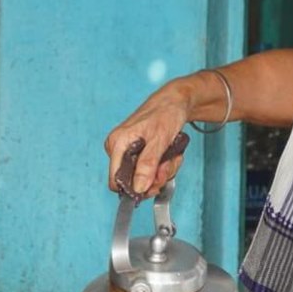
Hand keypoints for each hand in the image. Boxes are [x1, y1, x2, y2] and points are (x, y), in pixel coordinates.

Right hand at [104, 80, 193, 198]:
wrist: (175, 102)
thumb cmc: (165, 113)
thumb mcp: (159, 139)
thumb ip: (148, 164)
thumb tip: (138, 187)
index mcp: (117, 144)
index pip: (116, 181)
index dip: (135, 188)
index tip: (154, 185)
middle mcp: (119, 149)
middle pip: (133, 182)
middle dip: (155, 178)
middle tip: (168, 166)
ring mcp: (128, 152)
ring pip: (145, 178)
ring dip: (162, 172)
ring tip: (171, 156)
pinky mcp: (138, 154)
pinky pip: (150, 171)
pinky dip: (163, 167)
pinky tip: (169, 155)